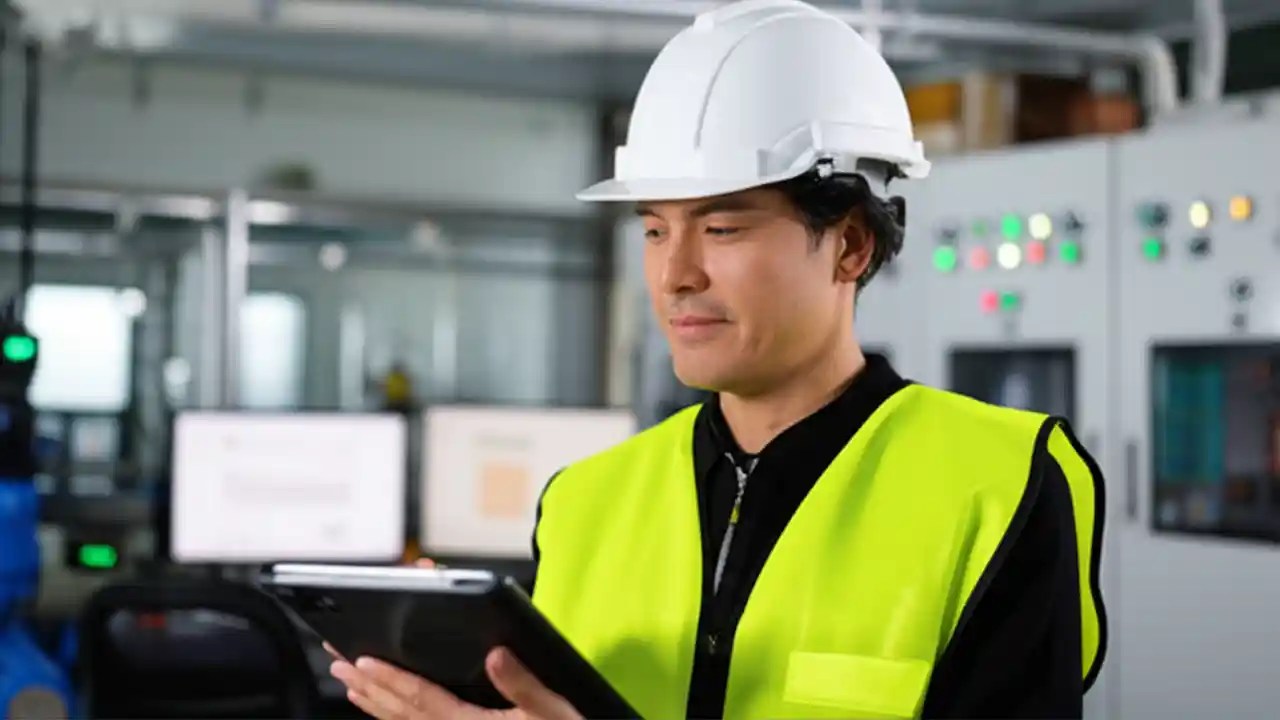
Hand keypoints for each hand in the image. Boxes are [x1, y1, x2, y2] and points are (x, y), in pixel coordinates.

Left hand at [327, 558, 579, 718]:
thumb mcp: (553, 710)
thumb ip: (523, 685)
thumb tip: (495, 654)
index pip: (420, 699)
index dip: (390, 679)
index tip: (362, 662)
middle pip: (401, 712)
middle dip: (369, 686)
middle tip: (339, 664)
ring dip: (374, 702)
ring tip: (351, 684)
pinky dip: (396, 718)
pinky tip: (387, 710)